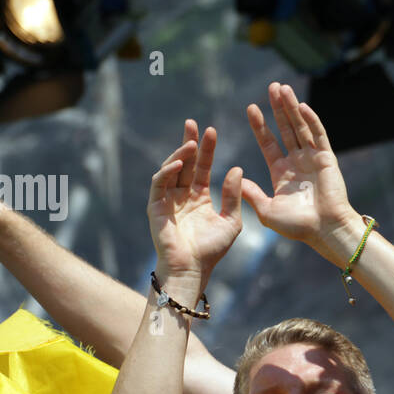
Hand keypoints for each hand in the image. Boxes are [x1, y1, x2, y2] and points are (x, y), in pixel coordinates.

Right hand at [147, 120, 245, 282]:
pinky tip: (179, 163)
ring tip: (191, 143)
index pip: (201, 166)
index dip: (206, 149)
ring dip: (179, 154)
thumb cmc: (212, 250)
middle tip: (193, 124)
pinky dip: (167, 171)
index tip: (212, 130)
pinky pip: (159, 183)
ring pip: (170, 169)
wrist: (193, 270)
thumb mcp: (231, 220)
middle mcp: (182, 194)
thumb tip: (237, 168)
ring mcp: (167, 199)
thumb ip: (233, 196)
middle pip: (184, 162)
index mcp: (199, 196)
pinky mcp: (156, 206)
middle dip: (189, 143)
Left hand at [242, 82, 356, 249]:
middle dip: (278, 108)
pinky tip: (301, 106)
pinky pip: (318, 135)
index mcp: (282, 172)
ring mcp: (313, 158)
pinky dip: (311, 120)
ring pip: (301, 127)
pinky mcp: (326, 159)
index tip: (250, 108)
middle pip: (286, 128)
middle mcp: (297, 162)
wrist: (325, 230)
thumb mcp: (267, 210)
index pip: (269, 142)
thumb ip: (251, 194)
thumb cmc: (298, 226)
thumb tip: (235, 180)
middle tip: (271, 87)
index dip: (260, 125)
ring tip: (283, 88)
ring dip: (292, 107)